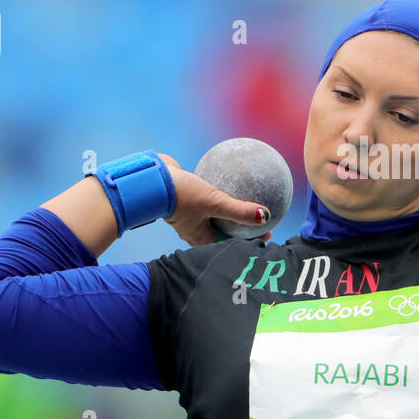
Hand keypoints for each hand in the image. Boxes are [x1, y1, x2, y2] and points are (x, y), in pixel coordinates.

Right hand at [156, 154, 273, 246]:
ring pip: (218, 212)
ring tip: (251, 195)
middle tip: (263, 214)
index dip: (251, 239)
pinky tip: (235, 174)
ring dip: (233, 206)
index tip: (268, 231)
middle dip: (244, 224)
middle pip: (226, 229)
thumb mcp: (214, 202)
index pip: (232, 243)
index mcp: (201, 238)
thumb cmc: (180, 195)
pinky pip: (210, 195)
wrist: (150, 178)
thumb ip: (239, 211)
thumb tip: (266, 216)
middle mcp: (196, 229)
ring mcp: (191, 213)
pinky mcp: (189, 197)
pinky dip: (222, 189)